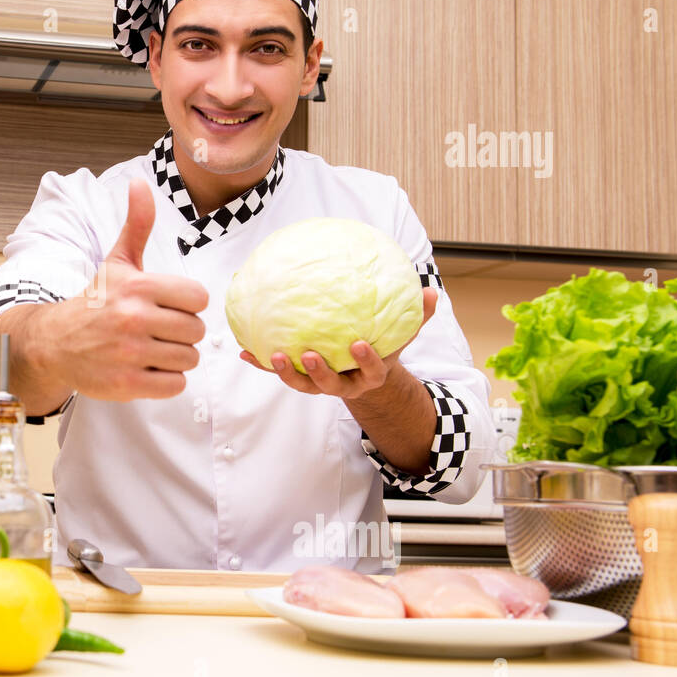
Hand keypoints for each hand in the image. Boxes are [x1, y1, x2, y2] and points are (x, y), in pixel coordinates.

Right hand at [45, 176, 208, 400]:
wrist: (53, 342)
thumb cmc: (94, 302)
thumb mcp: (116, 262)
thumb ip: (137, 225)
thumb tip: (140, 183)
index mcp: (138, 286)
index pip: (198, 298)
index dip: (187, 303)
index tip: (168, 305)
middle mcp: (134, 319)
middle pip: (196, 331)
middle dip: (182, 333)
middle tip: (159, 330)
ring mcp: (130, 354)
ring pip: (188, 359)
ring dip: (176, 357)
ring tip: (153, 349)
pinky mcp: (127, 384)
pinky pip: (175, 385)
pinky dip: (166, 380)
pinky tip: (147, 368)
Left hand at [238, 287, 436, 401]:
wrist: (364, 376)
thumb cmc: (383, 348)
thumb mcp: (402, 336)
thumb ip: (418, 316)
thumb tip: (432, 291)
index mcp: (369, 374)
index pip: (371, 371)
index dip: (366, 362)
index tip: (359, 345)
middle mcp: (344, 384)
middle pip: (329, 385)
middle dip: (318, 373)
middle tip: (309, 355)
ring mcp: (320, 384)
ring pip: (301, 384)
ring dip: (284, 372)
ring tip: (271, 355)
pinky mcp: (300, 378)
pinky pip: (279, 372)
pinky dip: (261, 363)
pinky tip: (243, 352)